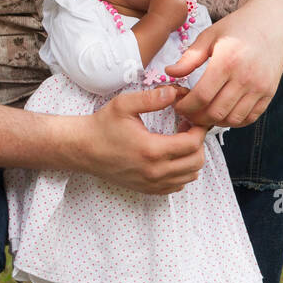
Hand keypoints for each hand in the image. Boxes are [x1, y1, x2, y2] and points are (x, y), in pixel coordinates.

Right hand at [76, 85, 206, 193]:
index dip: (199, 129)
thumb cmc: (102, 126)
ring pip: (190, 176)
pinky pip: (177, 185)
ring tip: (180, 141)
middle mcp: (154, 171)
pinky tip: (172, 155)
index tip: (194, 119)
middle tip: (188, 128)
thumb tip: (176, 93)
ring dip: (192, 158)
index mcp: (151, 150)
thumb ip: (152, 98)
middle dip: (199, 143)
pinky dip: (182, 172)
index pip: (193, 144)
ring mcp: (152, 183)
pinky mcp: (148, 189)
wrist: (83, 149)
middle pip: (196, 161)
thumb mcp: (125, 105)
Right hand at [146, 0, 189, 32]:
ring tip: (168, 7)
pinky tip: (171, 13)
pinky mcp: (185, 16)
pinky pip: (183, 11)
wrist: (159, 24)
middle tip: (166, 0)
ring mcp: (185, 8)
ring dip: (178, 3)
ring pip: (182, 2)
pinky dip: (179, 11)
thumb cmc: (155, 8)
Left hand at [164, 4, 282, 127]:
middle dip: (197, 118)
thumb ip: (189, 58)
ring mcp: (260, 87)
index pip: (201, 96)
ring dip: (215, 122)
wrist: (272, 22)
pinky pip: (250, 118)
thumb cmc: (237, 27)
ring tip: (204, 114)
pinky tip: (223, 113)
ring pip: (233, 120)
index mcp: (227, 61)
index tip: (178, 106)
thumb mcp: (209, 36)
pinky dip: (234, 121)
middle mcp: (245, 77)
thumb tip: (169, 73)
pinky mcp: (269, 93)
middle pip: (216, 112)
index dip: (185, 107)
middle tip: (188, 113)